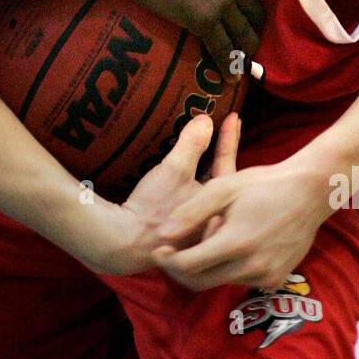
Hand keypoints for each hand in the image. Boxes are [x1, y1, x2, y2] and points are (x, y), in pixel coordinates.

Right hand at [80, 111, 240, 276]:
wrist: (123, 242)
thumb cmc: (152, 209)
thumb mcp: (174, 171)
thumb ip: (192, 145)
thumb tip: (206, 120)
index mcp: (218, 209)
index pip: (229, 166)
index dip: (230, 139)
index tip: (235, 116)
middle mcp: (211, 221)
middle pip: (223, 180)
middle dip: (223, 153)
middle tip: (229, 126)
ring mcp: (196, 228)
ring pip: (207, 191)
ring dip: (209, 166)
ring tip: (212, 145)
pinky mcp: (178, 231)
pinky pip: (193, 199)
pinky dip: (194, 182)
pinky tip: (188, 174)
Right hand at [114, 0, 264, 80]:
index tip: (245, 8)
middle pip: (257, 12)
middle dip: (252, 27)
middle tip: (242, 38)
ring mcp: (223, 2)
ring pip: (245, 35)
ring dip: (244, 50)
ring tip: (240, 62)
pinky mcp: (204, 20)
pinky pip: (223, 49)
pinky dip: (228, 65)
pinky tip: (229, 77)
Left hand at [151, 159, 329, 291]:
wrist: (309, 192)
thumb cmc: (263, 184)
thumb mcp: (223, 188)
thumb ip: (190, 213)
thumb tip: (162, 235)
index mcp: (235, 243)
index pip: (188, 266)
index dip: (168, 260)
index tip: (158, 248)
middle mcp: (252, 267)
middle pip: (201, 282)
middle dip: (180, 270)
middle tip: (170, 253)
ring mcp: (266, 276)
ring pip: (221, 281)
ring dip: (207, 268)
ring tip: (206, 242)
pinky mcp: (276, 280)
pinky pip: (242, 280)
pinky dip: (230, 269)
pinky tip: (232, 247)